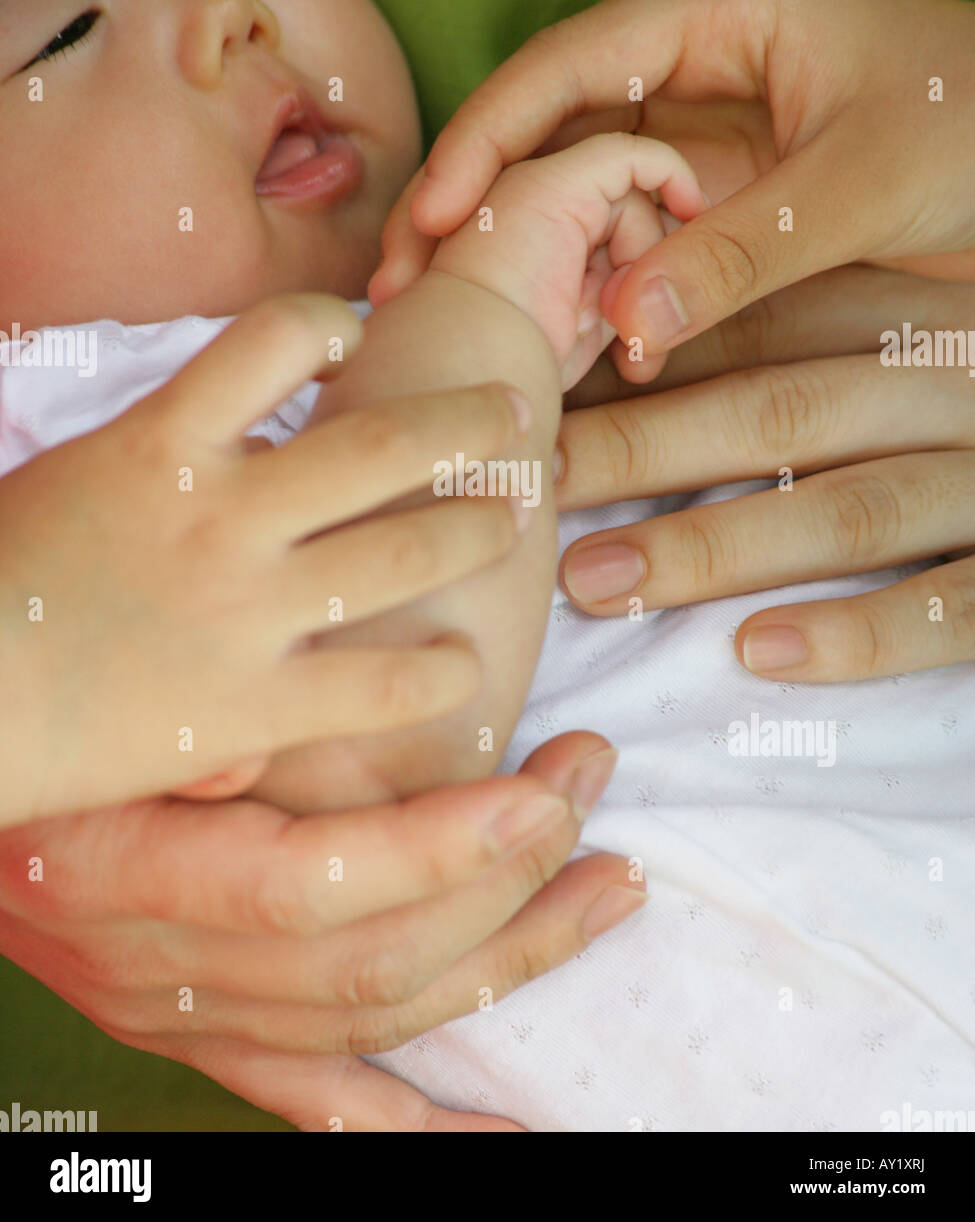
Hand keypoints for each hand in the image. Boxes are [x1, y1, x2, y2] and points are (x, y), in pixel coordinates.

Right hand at [0, 292, 532, 825]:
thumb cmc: (0, 579)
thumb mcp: (71, 475)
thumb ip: (161, 445)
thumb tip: (222, 418)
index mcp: (160, 441)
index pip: (276, 335)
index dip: (333, 322)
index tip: (359, 338)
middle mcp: (219, 515)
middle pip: (383, 444)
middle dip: (469, 419)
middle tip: (515, 410)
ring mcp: (243, 611)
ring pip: (407, 550)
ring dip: (482, 525)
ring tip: (517, 513)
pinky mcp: (251, 708)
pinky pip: (380, 683)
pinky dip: (440, 670)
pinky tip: (464, 664)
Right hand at [0, 731, 643, 1130]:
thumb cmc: (43, 758)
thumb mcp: (92, 727)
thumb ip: (171, 740)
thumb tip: (250, 762)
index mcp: (138, 874)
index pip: (317, 885)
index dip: (442, 850)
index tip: (543, 795)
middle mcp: (173, 971)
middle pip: (374, 959)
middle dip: (508, 885)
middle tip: (591, 801)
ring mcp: (197, 1025)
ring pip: (379, 1022)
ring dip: (509, 962)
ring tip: (608, 893)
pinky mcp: (212, 1048)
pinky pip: (327, 1105)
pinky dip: (425, 1123)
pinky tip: (508, 1129)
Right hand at [371, 0, 974, 361]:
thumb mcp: (862, 185)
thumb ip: (742, 250)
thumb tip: (623, 325)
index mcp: (715, 9)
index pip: (562, 67)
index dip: (484, 143)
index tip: (432, 220)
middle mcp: (688, 58)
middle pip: (545, 123)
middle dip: (475, 200)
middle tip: (404, 280)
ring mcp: (697, 124)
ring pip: (575, 180)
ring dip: (522, 244)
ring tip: (455, 311)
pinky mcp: (713, 184)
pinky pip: (628, 227)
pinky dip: (591, 275)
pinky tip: (557, 328)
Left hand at [555, 265, 974, 680]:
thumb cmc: (955, 428)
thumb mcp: (893, 366)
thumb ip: (787, 360)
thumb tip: (619, 368)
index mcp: (908, 326)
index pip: (762, 332)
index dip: (644, 365)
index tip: (539, 399)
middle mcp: (954, 387)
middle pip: (787, 410)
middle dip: (648, 448)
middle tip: (537, 486)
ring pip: (852, 510)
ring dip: (715, 547)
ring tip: (596, 582)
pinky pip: (953, 607)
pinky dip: (858, 632)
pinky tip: (757, 652)